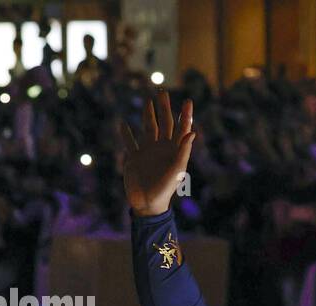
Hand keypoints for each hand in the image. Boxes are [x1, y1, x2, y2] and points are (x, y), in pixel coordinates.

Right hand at [119, 90, 195, 217]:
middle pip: (164, 123)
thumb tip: (192, 132)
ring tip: (148, 101)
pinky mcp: (134, 158)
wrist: (148, 203)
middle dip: (164, 108)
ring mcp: (148, 152)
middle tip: (163, 92)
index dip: (185, 115)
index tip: (188, 100)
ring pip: (148, 128)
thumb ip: (184, 150)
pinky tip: (122, 124)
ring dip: (147, 114)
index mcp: (174, 150)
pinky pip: (129, 142)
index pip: (182, 128)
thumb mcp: (177, 170)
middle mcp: (162, 148)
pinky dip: (125, 133)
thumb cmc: (165, 189)